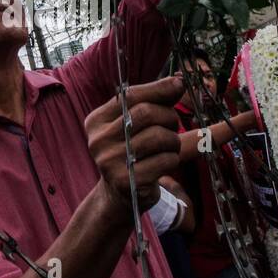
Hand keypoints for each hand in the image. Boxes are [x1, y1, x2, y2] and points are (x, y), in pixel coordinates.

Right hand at [86, 77, 183, 214]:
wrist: (121, 196)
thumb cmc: (135, 154)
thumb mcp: (140, 126)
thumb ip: (157, 103)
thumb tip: (178, 81)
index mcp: (97, 120)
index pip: (131, 96)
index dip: (159, 88)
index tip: (179, 84)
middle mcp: (98, 140)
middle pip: (146, 113)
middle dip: (168, 117)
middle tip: (173, 127)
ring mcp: (110, 162)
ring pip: (159, 136)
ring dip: (173, 141)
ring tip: (169, 148)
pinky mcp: (127, 181)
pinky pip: (164, 160)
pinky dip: (172, 159)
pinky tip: (164, 165)